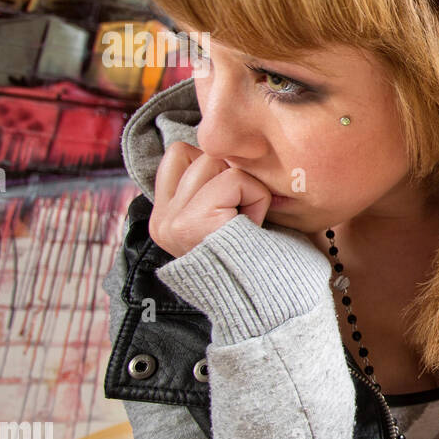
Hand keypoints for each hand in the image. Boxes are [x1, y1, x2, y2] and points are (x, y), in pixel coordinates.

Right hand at [149, 141, 272, 257]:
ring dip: (247, 190)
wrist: (277, 299)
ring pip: (216, 163)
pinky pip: (234, 179)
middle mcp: (161, 220)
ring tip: (249, 226)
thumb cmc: (265, 255)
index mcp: (165, 216)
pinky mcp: (191, 223)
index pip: (181, 154)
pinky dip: (255, 198)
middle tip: (245, 221)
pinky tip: (254, 229)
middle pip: (200, 154)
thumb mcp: (229, 213)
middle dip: (234, 179)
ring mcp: (172, 222)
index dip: (218, 169)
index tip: (234, 206)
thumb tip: (222, 139)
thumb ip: (213, 183)